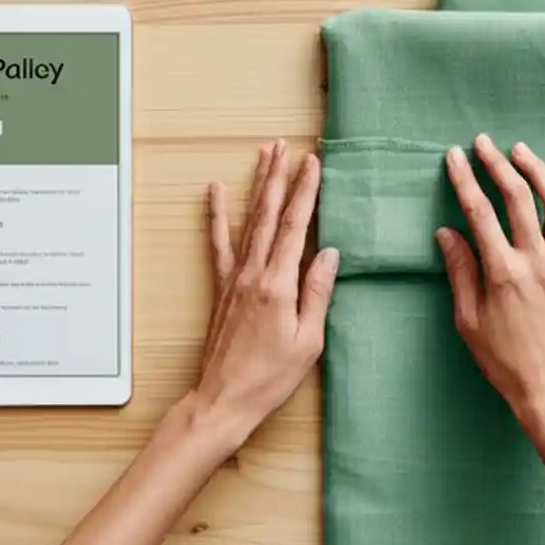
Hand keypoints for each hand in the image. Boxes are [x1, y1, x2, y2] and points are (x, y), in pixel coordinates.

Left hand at [196, 139, 338, 438]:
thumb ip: (318, 293)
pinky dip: (216, 214)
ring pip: (247, 220)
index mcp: (278, 285)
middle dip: (280, 176)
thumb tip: (330, 253)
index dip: (306, 191)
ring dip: (257, 184)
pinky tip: (214, 191)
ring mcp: (234, 278)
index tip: (313, 163)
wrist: (224, 399)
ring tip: (264, 154)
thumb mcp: (308, 340)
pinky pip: (218, 242)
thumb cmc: (270, 377)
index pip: (295, 226)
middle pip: (269, 213)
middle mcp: (253, 273)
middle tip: (287, 145)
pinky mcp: (222, 287)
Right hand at [436, 133, 544, 417]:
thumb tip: (446, 231)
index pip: (479, 213)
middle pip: (516, 198)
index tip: (454, 157)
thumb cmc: (502, 358)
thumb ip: (460, 271)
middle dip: (496, 164)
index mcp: (503, 273)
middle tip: (482, 143)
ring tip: (519, 150)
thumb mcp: (467, 319)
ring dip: (537, 170)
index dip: (465, 180)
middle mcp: (536, 261)